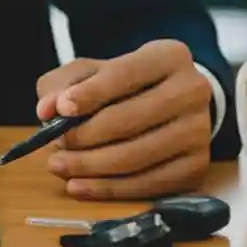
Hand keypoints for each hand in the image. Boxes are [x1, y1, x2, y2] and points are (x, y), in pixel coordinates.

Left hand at [35, 40, 212, 200]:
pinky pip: (147, 184)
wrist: (170, 107)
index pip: (124, 75)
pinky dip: (107, 189)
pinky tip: (79, 185)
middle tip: (54, 144)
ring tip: (59, 165)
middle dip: (83, 136)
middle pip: (128, 120)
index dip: (90, 94)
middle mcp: (192, 91)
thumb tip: (47, 109)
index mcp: (168, 56)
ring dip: (89, 166)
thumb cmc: (124, 86)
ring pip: (135, 157)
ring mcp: (199, 131)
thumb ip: (63, 85)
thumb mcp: (92, 72)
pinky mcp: (197, 166)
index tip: (60, 109)